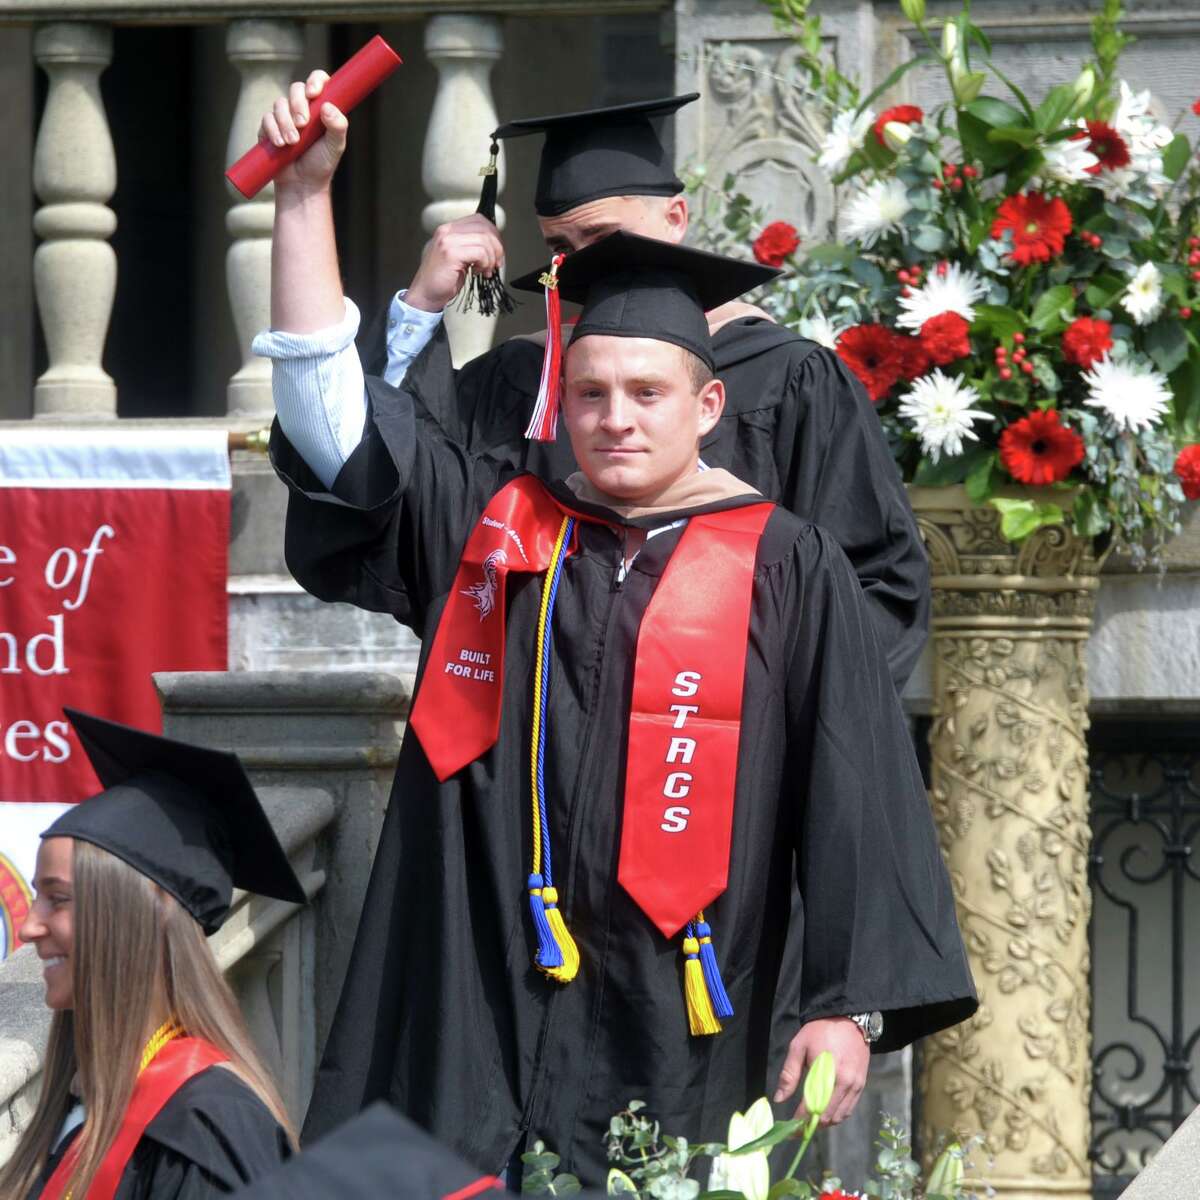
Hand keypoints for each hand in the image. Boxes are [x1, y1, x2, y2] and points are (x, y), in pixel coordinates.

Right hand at [258, 70, 347, 193]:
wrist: (302, 184)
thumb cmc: (322, 163)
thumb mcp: (336, 146)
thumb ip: (338, 126)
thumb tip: (328, 107)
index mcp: (320, 107)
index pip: (318, 81)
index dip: (316, 81)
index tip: (314, 93)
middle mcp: (302, 107)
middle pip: (296, 88)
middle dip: (298, 105)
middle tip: (303, 124)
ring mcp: (284, 116)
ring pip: (279, 104)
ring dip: (285, 122)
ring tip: (293, 142)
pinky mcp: (269, 127)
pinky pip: (266, 119)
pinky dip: (273, 130)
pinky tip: (281, 144)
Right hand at [406, 214, 505, 312]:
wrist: (426, 294)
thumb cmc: (443, 279)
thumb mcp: (459, 256)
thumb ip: (471, 245)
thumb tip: (494, 244)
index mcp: (449, 229)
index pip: (479, 220)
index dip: (493, 235)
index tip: (496, 252)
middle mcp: (447, 231)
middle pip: (484, 228)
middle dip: (497, 247)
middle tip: (496, 263)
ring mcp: (448, 241)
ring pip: (484, 240)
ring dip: (491, 258)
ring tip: (485, 270)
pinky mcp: (451, 254)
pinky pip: (480, 253)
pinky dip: (484, 264)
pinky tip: (477, 272)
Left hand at [774, 1017, 868, 1126]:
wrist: (847, 1018)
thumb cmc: (819, 1031)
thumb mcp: (798, 1047)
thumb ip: (789, 1074)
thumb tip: (779, 1099)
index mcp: (830, 1074)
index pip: (812, 1107)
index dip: (799, 1121)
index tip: (789, 1129)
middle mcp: (846, 1084)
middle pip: (827, 1117)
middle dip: (810, 1126)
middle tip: (797, 1128)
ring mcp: (856, 1086)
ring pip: (839, 1117)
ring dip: (823, 1123)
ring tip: (809, 1120)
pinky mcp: (861, 1084)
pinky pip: (849, 1109)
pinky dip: (836, 1115)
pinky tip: (825, 1112)